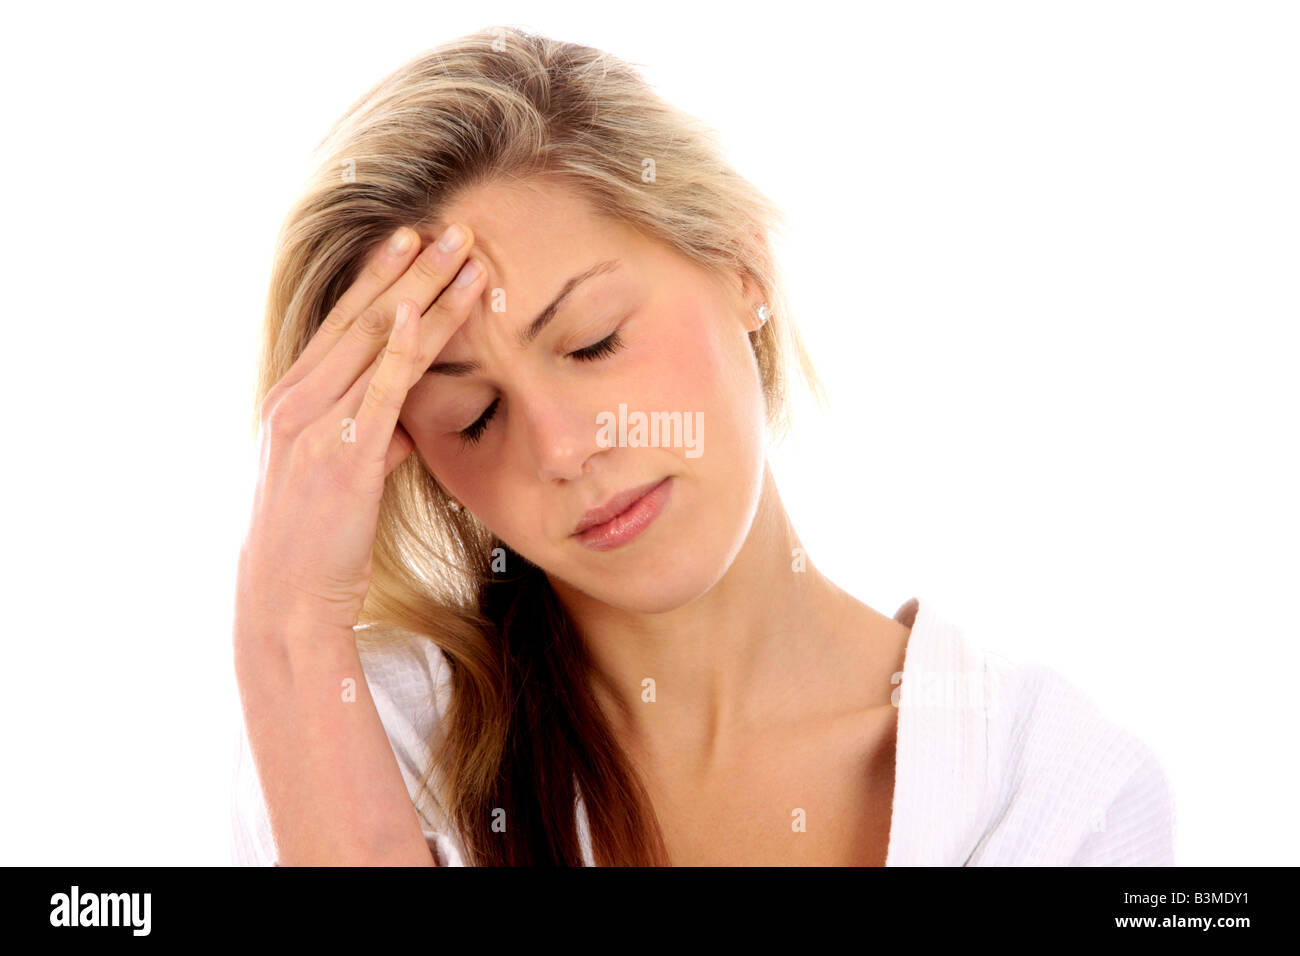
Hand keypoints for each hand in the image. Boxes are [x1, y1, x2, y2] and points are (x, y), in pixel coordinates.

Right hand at [235, 223, 485, 632]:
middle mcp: (296, 400)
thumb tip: (407, 427)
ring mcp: (316, 425)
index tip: (411, 241)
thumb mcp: (340, 479)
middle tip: (450, 227)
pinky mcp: (344, 457)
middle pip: (362, 318)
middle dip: (409, 270)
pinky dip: (402, 346)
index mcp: (291, 400)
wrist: (285, 599)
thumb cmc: (315, 544)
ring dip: (426, 294)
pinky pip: (379, 390)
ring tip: (464, 255)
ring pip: (377, 342)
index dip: (379, 278)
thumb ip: (371, 442)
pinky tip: (426, 309)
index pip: (341, 324)